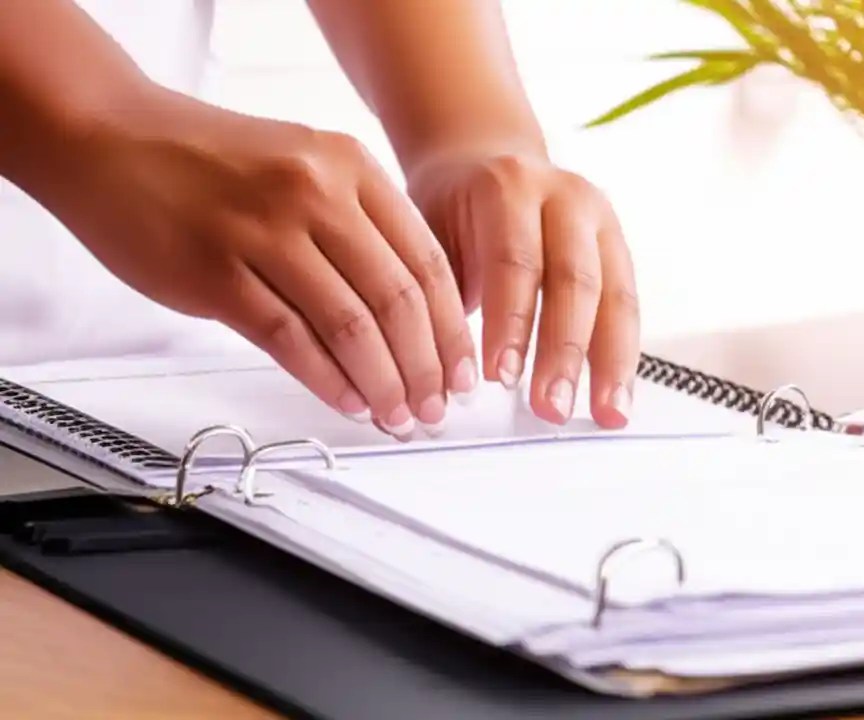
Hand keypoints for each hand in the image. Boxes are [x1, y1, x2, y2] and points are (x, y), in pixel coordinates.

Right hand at [44, 87, 475, 436]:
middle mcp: (316, 194)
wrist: (110, 136)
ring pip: (351, 326)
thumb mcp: (304, 165)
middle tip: (437, 406)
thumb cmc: (207, 160)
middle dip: (426, 367)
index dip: (452, 328)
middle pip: (398, 300)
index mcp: (351, 166)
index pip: (428, 261)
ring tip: (397, 415)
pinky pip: (290, 339)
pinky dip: (328, 380)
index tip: (464, 368)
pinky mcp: (217, 272)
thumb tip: (412, 309)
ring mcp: (265, 232)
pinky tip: (348, 401)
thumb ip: (357, 222)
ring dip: (383, 383)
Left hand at [406, 151, 638, 428]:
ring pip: (614, 296)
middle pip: (574, 280)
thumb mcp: (435, 235)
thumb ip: (443, 296)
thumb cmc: (454, 210)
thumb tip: (440, 376)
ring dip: (610, 362)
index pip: (515, 260)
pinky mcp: (620, 246)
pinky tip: (616, 395)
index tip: (500, 376)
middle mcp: (566, 197)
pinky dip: (623, 356)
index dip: (511, 323)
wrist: (485, 161)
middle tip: (551, 407)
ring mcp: (602, 220)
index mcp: (510, 187)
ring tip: (604, 413)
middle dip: (565, 352)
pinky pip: (628, 306)